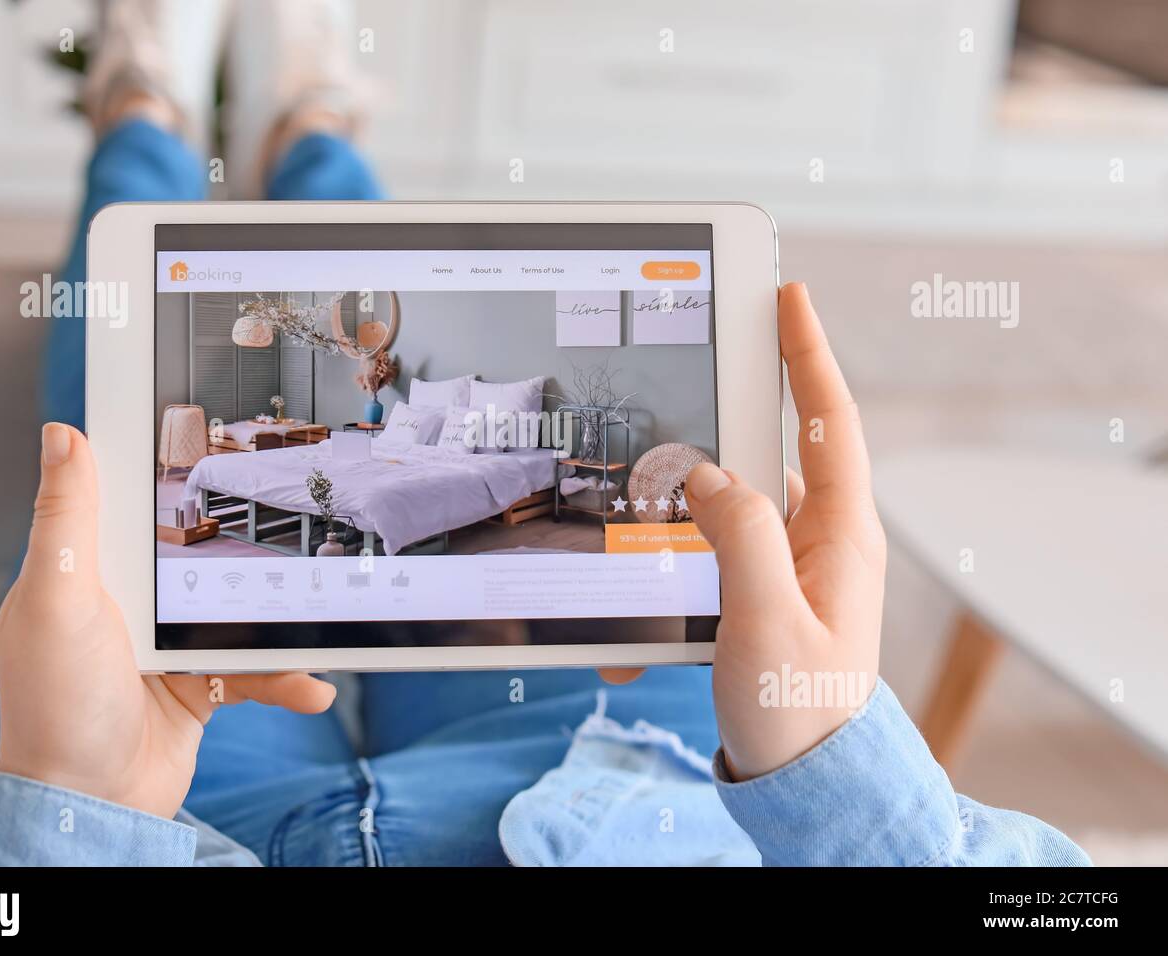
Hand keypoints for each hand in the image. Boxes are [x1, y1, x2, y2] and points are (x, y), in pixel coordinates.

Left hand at [0, 423, 335, 817]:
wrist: (94, 806)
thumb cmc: (56, 709)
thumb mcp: (59, 601)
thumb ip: (66, 520)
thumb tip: (63, 437)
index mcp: (90, 571)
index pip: (130, 504)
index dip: (166, 471)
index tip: (213, 438)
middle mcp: (130, 602)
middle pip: (204, 552)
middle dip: (252, 550)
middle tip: (293, 536)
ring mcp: (168, 643)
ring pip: (242, 610)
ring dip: (283, 625)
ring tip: (319, 627)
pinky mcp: (200, 682)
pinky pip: (257, 667)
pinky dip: (287, 677)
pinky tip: (309, 685)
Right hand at [687, 282, 886, 779]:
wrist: (804, 789)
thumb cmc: (798, 716)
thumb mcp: (766, 622)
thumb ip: (740, 537)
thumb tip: (708, 474)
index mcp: (839, 538)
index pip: (828, 422)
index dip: (808, 354)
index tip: (789, 295)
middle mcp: (819, 543)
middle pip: (775, 448)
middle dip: (733, 410)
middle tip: (696, 369)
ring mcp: (789, 569)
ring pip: (730, 503)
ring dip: (685, 504)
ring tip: (643, 507)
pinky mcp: (759, 596)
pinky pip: (709, 558)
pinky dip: (670, 570)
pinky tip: (634, 629)